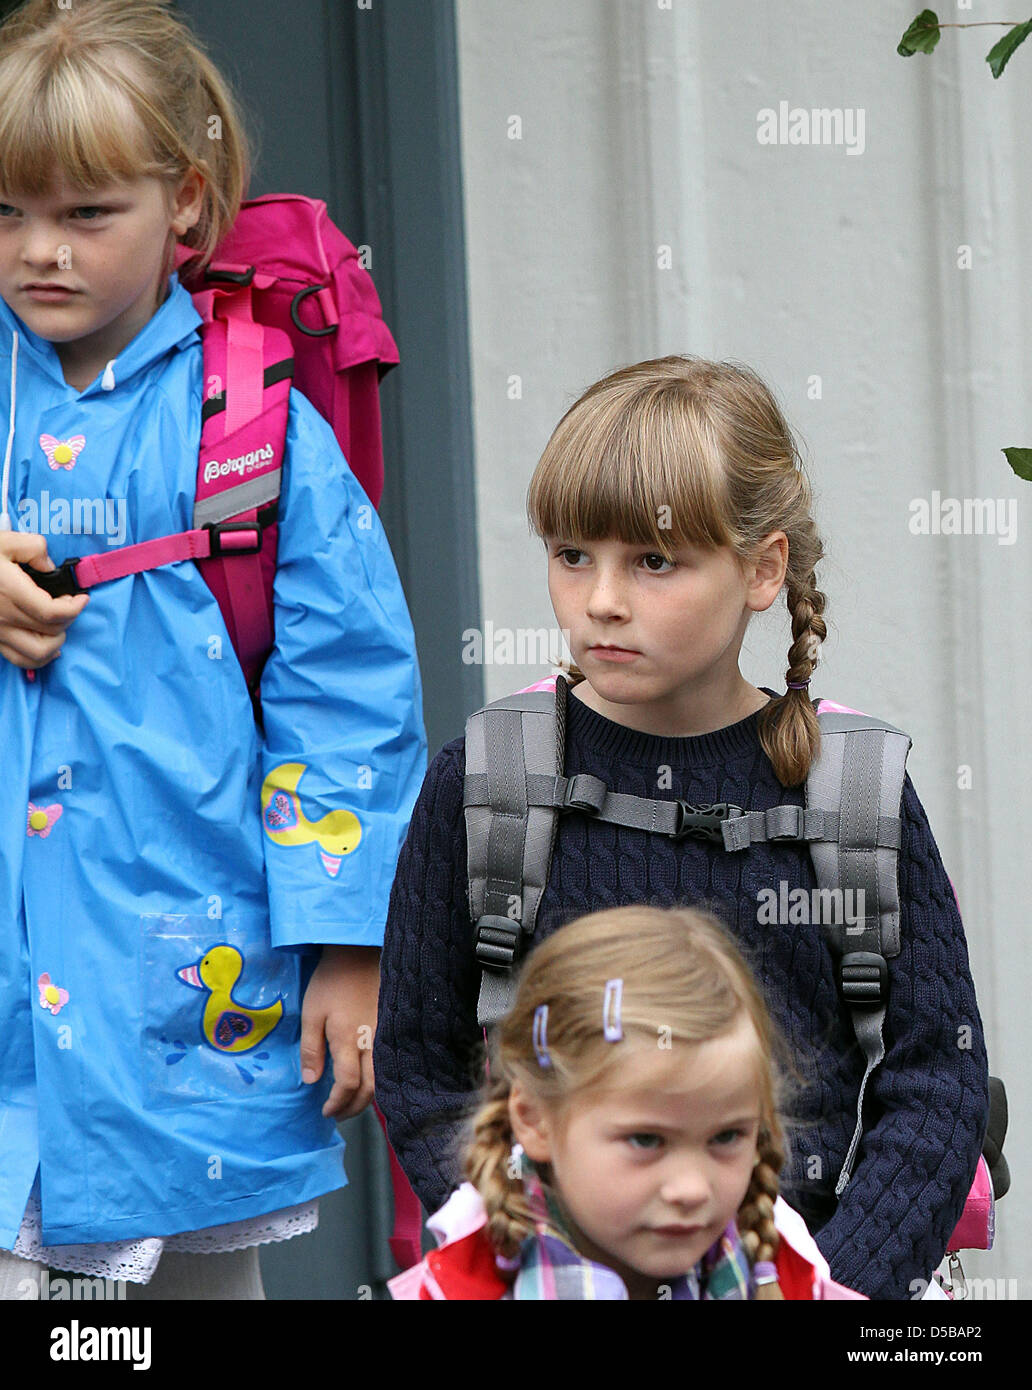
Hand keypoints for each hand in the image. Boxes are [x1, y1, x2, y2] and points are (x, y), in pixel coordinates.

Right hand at [0, 532, 87, 668]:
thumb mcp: (5, 540)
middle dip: (69, 619)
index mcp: (10, 591)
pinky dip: (40, 657)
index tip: (82, 598)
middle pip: (51, 632)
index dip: (74, 608)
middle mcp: (4, 616)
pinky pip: (20, 659)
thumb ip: (34, 548)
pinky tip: (49, 645)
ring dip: (57, 642)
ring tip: (59, 624)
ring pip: (38, 653)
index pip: (52, 613)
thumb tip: (50, 566)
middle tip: (69, 604)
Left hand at [300, 943, 379, 1119]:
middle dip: (354, 1108)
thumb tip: (311, 1082)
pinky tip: (368, 1082)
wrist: (359, 954)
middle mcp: (371, 1043)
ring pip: (383, 1079)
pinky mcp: (391, 1030)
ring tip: (351, 1103)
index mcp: (348, 1040)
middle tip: (338, 1115)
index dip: (337, 1103)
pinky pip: (388, 1064)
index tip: (326, 1111)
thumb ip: (311, 1049)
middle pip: (370, 1089)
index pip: (347, 1084)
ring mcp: (385, 1036)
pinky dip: (379, 1081)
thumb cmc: (331, 982)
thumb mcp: (311, 1013)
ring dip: (368, 1098)